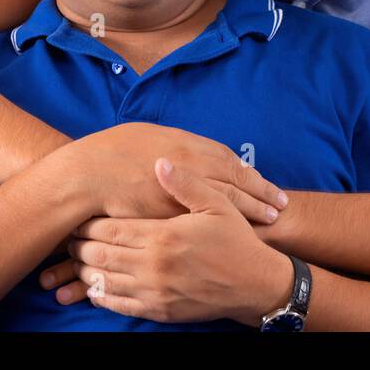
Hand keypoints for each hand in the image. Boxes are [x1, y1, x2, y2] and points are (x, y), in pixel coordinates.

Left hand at [41, 157, 294, 325]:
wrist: (256, 283)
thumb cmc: (236, 240)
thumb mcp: (217, 204)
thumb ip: (186, 184)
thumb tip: (160, 162)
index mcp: (164, 236)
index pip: (112, 229)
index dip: (90, 223)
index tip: (78, 216)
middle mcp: (154, 266)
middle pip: (101, 255)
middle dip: (80, 247)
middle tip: (68, 238)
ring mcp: (155, 291)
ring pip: (105, 282)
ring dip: (85, 271)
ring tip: (74, 260)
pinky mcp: (160, 310)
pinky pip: (120, 305)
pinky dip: (101, 296)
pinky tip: (93, 287)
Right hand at [60, 122, 287, 224]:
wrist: (87, 175)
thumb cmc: (111, 153)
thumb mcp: (146, 136)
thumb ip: (172, 145)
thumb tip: (185, 148)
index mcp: (186, 144)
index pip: (229, 159)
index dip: (249, 172)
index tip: (265, 182)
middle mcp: (192, 165)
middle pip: (237, 180)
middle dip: (261, 192)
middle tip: (282, 204)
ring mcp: (185, 191)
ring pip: (229, 200)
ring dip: (253, 209)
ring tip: (272, 220)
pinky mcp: (174, 215)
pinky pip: (207, 221)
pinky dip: (227, 226)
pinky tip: (238, 234)